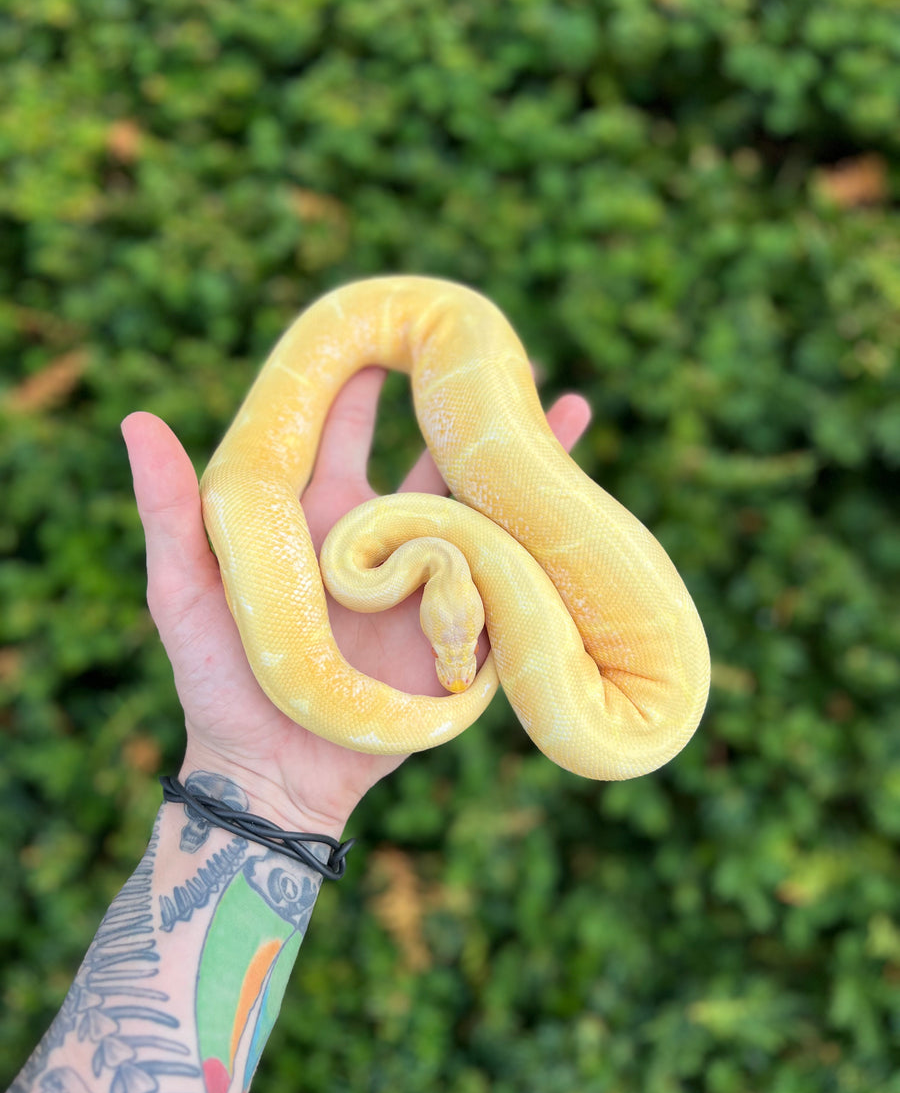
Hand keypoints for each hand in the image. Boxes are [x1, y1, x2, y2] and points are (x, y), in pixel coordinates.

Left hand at [121, 368, 590, 835]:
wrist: (274, 774)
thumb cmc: (219, 679)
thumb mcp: (184, 590)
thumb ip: (169, 509)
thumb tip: (136, 418)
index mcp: (319, 510)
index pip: (345, 421)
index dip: (365, 370)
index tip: (392, 318)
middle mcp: (380, 533)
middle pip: (430, 453)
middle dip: (463, 404)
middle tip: (499, 353)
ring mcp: (426, 577)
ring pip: (481, 504)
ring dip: (521, 463)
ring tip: (569, 409)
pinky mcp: (459, 624)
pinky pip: (506, 575)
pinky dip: (543, 542)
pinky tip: (578, 508)